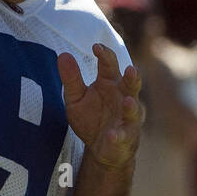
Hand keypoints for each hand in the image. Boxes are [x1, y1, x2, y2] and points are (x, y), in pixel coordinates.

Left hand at [58, 44, 143, 169]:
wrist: (99, 148)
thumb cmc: (91, 118)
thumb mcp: (76, 98)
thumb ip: (71, 79)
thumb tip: (63, 55)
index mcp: (110, 83)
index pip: (110, 65)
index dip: (105, 55)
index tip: (96, 47)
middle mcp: (123, 97)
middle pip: (131, 84)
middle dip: (133, 78)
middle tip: (130, 69)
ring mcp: (127, 118)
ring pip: (133, 110)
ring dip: (132, 107)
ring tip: (128, 102)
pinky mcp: (125, 138)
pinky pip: (123, 136)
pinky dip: (118, 136)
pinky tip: (112, 135)